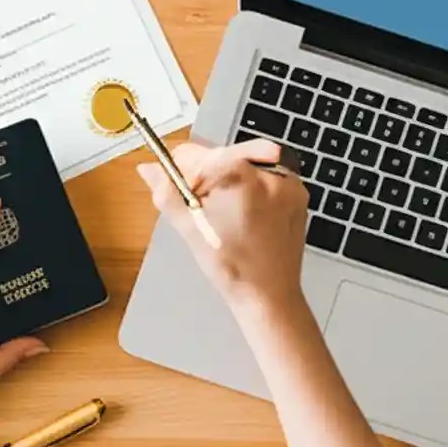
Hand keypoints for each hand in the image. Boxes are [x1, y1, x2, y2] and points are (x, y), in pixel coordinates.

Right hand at [136, 139, 308, 311]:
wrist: (268, 294)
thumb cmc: (233, 266)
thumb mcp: (190, 227)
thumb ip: (167, 192)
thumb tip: (149, 169)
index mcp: (239, 174)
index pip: (198, 153)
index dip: (182, 170)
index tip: (179, 183)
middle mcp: (267, 170)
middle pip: (223, 154)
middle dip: (208, 174)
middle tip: (202, 202)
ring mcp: (288, 181)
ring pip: (245, 162)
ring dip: (230, 179)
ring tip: (226, 213)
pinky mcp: (298, 192)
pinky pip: (267, 176)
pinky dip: (253, 188)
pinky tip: (247, 214)